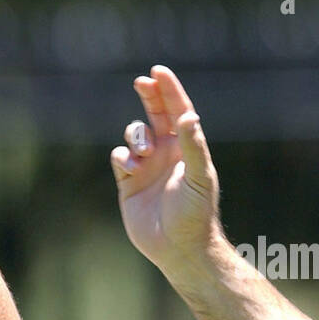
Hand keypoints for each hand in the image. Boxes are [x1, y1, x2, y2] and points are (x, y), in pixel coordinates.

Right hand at [111, 65, 222, 274]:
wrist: (179, 247)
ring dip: (136, 135)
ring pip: (134, 135)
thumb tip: (188, 116)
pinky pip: (119, 157)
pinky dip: (122, 156)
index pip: (178, 111)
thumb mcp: (199, 176)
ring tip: (144, 151)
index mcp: (187, 149)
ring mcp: (147, 166)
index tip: (158, 71)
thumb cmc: (196, 213)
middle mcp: (168, 154)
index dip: (169, 90)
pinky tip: (132, 168)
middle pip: (155, 115)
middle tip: (142, 82)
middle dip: (149, 96)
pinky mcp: (129, 182)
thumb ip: (193, 146)